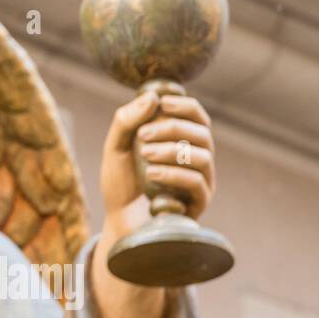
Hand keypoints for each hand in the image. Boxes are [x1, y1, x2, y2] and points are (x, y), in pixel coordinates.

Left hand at [100, 91, 215, 235]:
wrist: (118, 220)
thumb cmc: (121, 182)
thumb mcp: (115, 147)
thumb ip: (126, 121)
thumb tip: (152, 97)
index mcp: (182, 142)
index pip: (197, 117)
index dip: (185, 106)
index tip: (164, 103)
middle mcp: (197, 160)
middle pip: (202, 134)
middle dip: (172, 129)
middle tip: (143, 135)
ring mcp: (201, 182)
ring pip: (203, 157)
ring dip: (171, 152)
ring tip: (145, 155)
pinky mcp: (198, 204)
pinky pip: (197, 183)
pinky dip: (174, 174)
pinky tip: (151, 174)